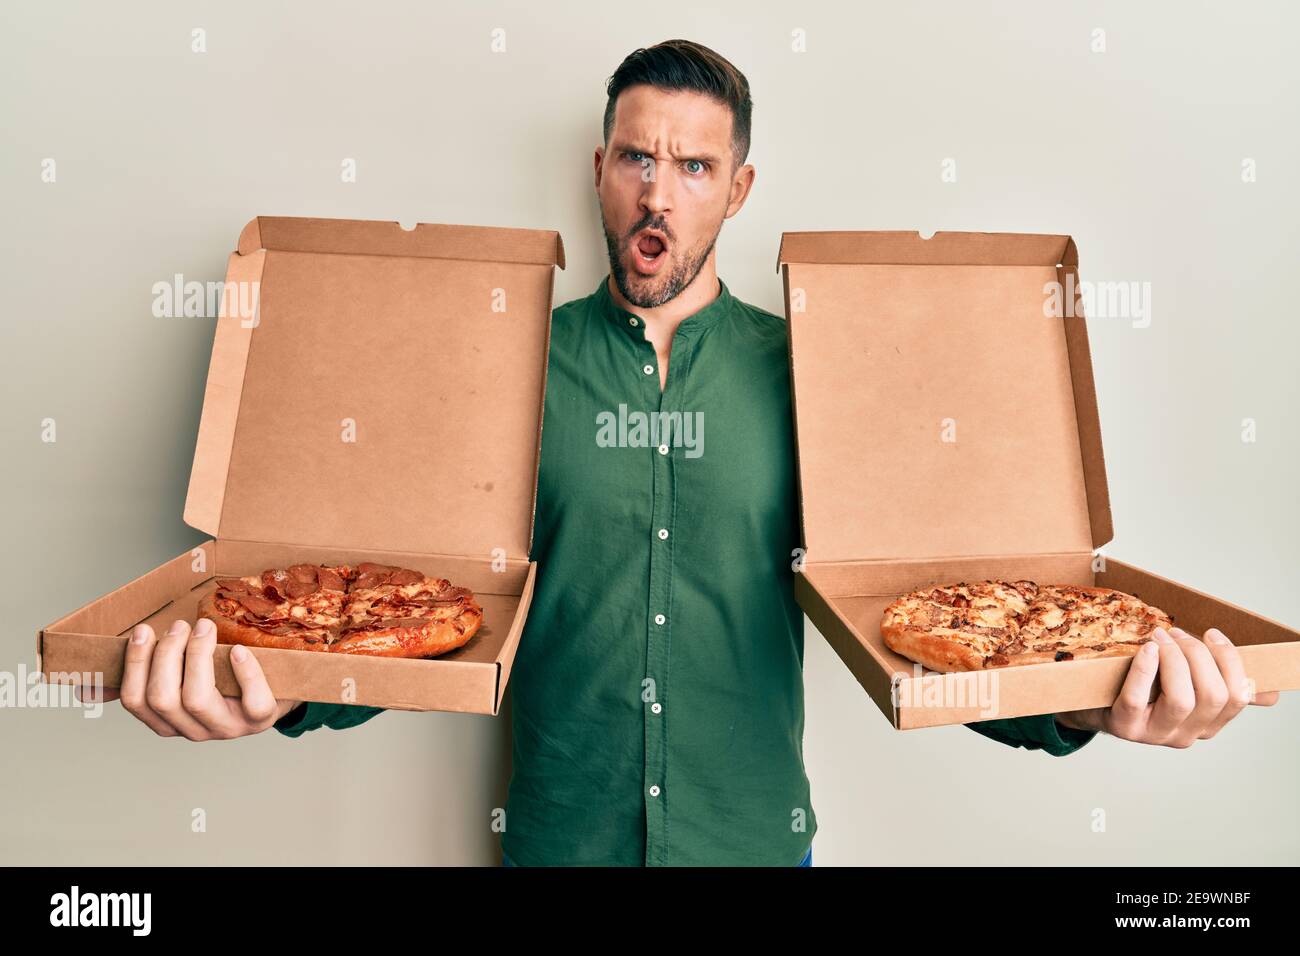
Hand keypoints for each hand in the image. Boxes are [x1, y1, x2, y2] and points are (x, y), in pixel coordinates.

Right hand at [74, 618, 302, 739]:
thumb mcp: (182, 681)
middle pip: (163, 698)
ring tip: (204, 627)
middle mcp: (194, 730)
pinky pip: (253, 701)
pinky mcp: (261, 719)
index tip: (144, 631)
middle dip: (166, 656)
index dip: (136, 663)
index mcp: (169, 722)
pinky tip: (239, 650)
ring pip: (197, 698)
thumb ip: (141, 680)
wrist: (276, 691)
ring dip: (196, 656)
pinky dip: (244, 673)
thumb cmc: (222, 681)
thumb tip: (85, 688)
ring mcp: (228, 727)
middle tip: (180, 625)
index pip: (136, 701)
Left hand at [1054, 626, 1278, 746]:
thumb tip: (1269, 692)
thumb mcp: (1184, 689)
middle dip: (1199, 655)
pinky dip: (1145, 671)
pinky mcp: (1123, 726)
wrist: (1092, 704)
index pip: (1238, 695)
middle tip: (1176, 632)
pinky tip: (1147, 650)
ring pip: (1182, 699)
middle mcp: (1186, 733)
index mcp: (1208, 723)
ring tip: (1160, 637)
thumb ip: (1223, 688)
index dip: (1230, 661)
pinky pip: (1137, 700)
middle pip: (1213, 695)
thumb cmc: (1143, 690)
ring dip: (1175, 659)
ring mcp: (1154, 733)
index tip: (1212, 635)